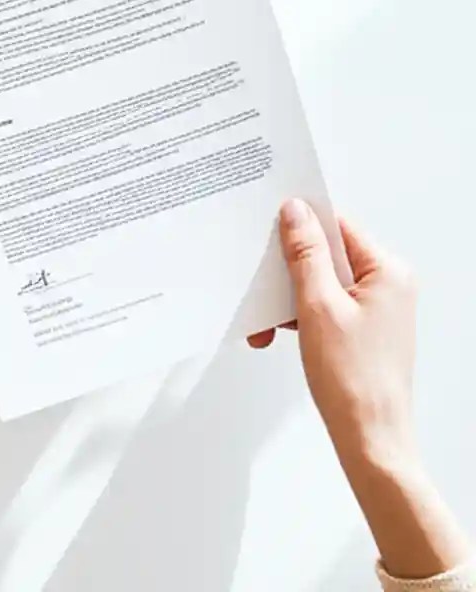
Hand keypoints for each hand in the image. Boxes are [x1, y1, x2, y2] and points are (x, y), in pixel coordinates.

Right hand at [249, 201, 470, 578]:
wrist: (369, 435)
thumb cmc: (354, 379)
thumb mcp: (318, 306)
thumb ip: (306, 255)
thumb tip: (296, 213)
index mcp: (387, 271)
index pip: (337, 227)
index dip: (300, 226)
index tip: (268, 229)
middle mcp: (387, 286)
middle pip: (325, 257)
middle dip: (286, 274)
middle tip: (261, 287)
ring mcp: (375, 309)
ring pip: (318, 285)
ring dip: (286, 301)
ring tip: (266, 325)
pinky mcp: (361, 329)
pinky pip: (321, 308)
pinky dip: (296, 318)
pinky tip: (277, 334)